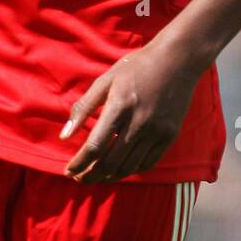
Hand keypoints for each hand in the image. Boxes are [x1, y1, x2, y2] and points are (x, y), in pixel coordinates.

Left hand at [60, 38, 202, 183]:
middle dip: (91, 175)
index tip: (68, 170)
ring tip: (96, 177)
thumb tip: (64, 136)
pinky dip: (130, 171)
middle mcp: (138, 122)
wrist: (176, 61)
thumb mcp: (105, 81)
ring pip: (129, 167)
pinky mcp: (169, 136)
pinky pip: (147, 163)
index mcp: (119, 106)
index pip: (95, 146)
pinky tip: (119, 170)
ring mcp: (156, 131)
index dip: (79, 163)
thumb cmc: (135, 68)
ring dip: (109, 177)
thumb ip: (83, 108)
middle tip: (79, 178)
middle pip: (110, 162)